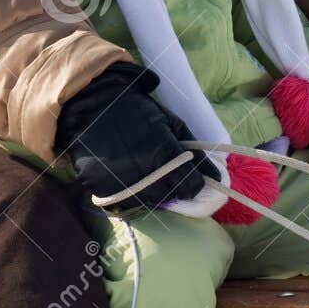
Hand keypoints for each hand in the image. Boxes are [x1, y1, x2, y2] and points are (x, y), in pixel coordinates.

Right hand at [55, 63, 219, 213]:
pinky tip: (124, 174)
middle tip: (165, 172)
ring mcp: (120, 183)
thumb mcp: (171, 123)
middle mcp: (143, 173)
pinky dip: (127, 193)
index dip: (194, 184)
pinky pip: (121, 202)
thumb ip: (196, 152)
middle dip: (172, 186)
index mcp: (163, 154)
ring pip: (147, 203)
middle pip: (170, 197)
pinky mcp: (99, 188)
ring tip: (144, 171)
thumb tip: (217, 177)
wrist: (92, 104)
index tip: (191, 179)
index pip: (190, 187)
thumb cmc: (137, 110)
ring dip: (151, 192)